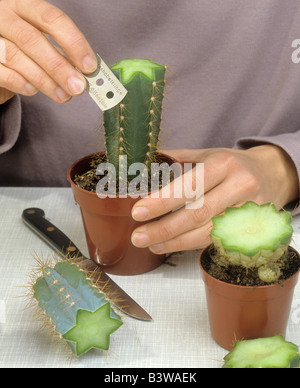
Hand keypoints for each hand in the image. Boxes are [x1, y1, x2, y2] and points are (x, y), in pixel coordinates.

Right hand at [0, 0, 96, 104]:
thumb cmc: (21, 45)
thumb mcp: (40, 38)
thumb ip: (60, 51)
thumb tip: (85, 72)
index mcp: (23, 4)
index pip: (52, 19)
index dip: (74, 43)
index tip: (90, 66)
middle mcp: (3, 15)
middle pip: (32, 40)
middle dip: (59, 67)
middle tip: (78, 87)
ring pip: (16, 57)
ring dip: (45, 80)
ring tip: (63, 95)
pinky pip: (3, 73)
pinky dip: (21, 84)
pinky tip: (34, 90)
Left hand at [131, 145, 298, 253]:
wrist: (272, 174)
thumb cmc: (233, 165)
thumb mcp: (208, 154)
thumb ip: (178, 159)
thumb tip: (146, 163)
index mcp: (224, 164)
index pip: (190, 186)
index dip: (163, 201)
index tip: (138, 212)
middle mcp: (239, 186)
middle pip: (198, 214)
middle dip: (164, 228)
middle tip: (138, 236)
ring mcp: (249, 210)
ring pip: (208, 232)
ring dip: (175, 242)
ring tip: (150, 244)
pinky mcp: (253, 229)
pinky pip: (217, 241)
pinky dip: (191, 245)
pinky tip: (171, 245)